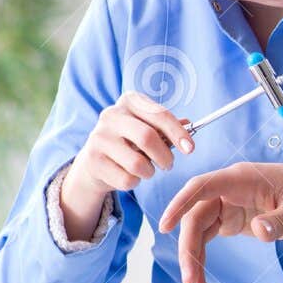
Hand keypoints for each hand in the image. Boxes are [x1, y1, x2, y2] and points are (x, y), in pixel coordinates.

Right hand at [68, 91, 193, 196]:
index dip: (178, 133)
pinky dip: (135, 182)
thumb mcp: (148, 128)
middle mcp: (111, 115)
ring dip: (149, 172)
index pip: (159, 115)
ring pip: (137, 163)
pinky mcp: (92, 160)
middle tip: (168, 164)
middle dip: (165, 156)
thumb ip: (167, 126)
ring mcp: (99, 137)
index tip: (190, 149)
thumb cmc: (130, 141)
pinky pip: (126, 179)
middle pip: (148, 138)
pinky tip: (129, 174)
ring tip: (146, 169)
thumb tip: (188, 123)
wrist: (96, 160)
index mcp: (129, 101)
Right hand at [159, 162, 282, 282]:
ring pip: (199, 230)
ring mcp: (231, 204)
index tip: (164, 226)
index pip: (202, 186)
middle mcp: (231, 188)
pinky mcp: (236, 221)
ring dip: (194, 258)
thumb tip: (259, 230)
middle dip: (188, 247)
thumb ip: (281, 219)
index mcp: (244, 178)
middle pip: (196, 215)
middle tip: (191, 281)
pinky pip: (209, 238)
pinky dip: (204, 258)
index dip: (180, 204)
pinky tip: (202, 282)